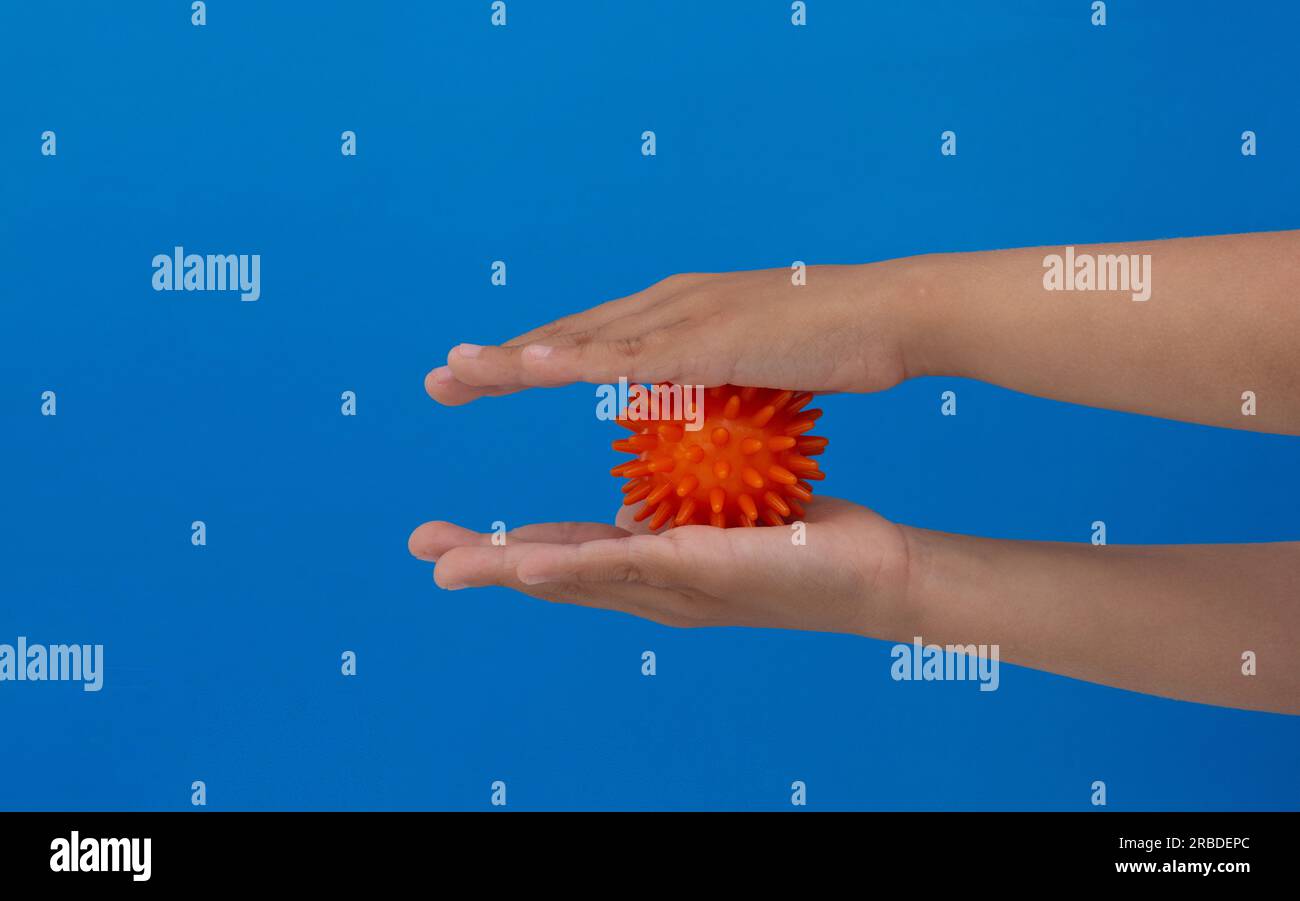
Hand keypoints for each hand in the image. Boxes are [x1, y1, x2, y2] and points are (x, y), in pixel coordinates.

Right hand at [407, 497, 912, 636]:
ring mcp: (674, 587)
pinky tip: (529, 561)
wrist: (869, 572)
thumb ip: (668, 513)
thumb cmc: (795, 539)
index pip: (567, 556)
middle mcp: (652, 587)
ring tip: (450, 565)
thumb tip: (630, 500)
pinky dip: (576, 565)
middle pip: (553, 577)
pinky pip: (633, 567)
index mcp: (651, 567)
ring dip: (510, 570)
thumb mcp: (717, 517)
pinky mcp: (702, 577)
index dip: (506, 548)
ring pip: (577, 579)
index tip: (449, 541)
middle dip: (484, 565)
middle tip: (422, 554)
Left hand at [425, 263, 919, 405]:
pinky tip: (537, 368)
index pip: (590, 338)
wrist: (890, 315)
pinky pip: (632, 354)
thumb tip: (670, 429)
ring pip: (584, 337)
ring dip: (519, 355)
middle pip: (569, 332)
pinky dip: (579, 359)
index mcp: (676, 316)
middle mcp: (667, 305)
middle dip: (502, 357)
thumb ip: (703, 393)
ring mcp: (684, 315)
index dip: (534, 357)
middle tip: (441, 376)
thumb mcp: (751, 376)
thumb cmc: (831, 347)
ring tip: (459, 372)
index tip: (481, 378)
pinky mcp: (708, 336)